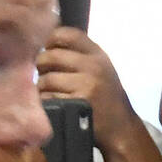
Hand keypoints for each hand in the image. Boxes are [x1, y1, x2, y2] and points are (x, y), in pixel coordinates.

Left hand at [37, 27, 134, 153]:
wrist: (120, 127)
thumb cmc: (106, 97)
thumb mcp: (101, 69)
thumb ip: (80, 55)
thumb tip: (47, 45)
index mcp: (97, 54)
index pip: (68, 34)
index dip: (51, 39)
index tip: (47, 49)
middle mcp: (93, 67)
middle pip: (51, 57)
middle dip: (41, 65)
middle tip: (43, 73)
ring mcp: (85, 86)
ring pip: (46, 80)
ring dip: (41, 87)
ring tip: (48, 92)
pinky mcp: (76, 104)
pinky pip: (48, 99)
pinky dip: (45, 102)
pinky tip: (53, 105)